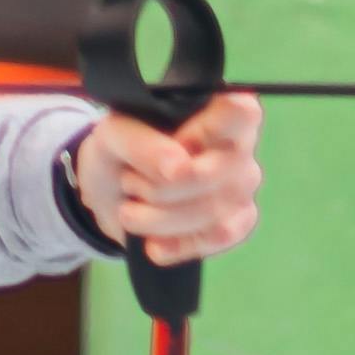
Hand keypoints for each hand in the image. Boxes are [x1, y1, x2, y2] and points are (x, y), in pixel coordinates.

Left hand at [69, 86, 261, 268]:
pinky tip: (153, 245)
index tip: (171, 143)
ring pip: (213, 211)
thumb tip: (179, 167)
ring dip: (159, 218)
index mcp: (218, 109)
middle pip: (216, 172)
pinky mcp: (236, 223)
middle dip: (160, 188)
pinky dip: (179, 245)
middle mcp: (241, 146)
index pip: (242, 112)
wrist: (111, 196)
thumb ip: (142, 143)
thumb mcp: (114, 135)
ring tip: (130, 211)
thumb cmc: (121, 150)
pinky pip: (218, 238)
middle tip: (129, 182)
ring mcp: (242, 187)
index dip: (202, 133)